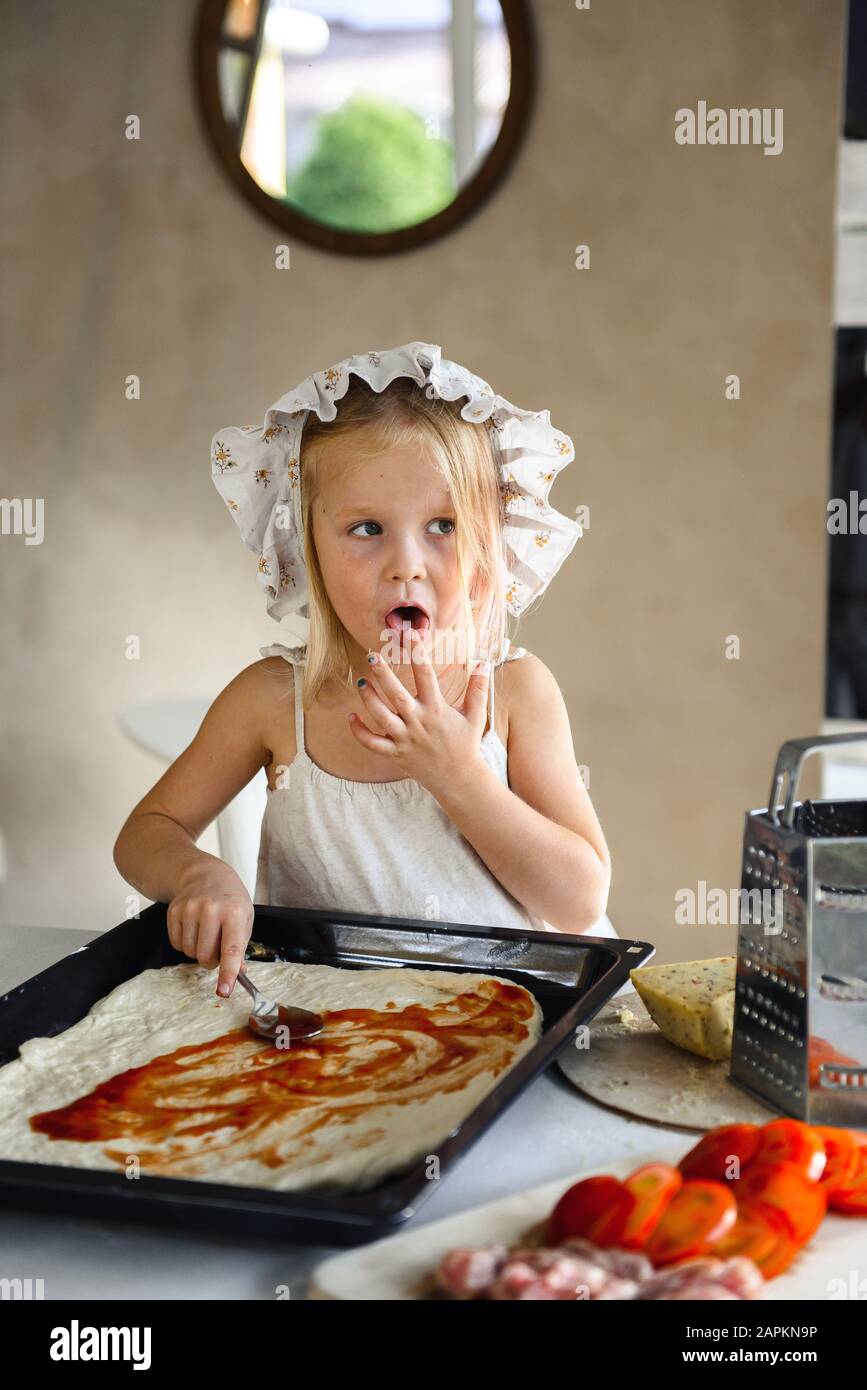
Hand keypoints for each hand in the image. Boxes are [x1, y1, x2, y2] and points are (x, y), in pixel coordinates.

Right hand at [166, 860, 253, 997]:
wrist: (204, 874)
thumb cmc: (229, 899)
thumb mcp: (244, 918)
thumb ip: (241, 947)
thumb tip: (239, 973)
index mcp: (235, 912)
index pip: (231, 949)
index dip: (227, 973)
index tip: (224, 991)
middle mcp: (211, 909)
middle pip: (206, 957)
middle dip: (212, 960)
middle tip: (218, 947)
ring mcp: (189, 909)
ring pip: (190, 953)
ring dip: (199, 951)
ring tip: (206, 933)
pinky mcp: (173, 912)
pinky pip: (177, 944)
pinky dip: (186, 943)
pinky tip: (194, 928)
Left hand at [348, 631, 490, 797]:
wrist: (458, 779)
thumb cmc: (466, 744)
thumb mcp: (476, 716)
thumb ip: (478, 689)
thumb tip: (483, 663)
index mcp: (437, 710)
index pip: (426, 675)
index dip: (417, 653)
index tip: (409, 634)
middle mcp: (418, 722)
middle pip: (397, 695)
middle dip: (383, 674)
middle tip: (371, 655)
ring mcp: (405, 739)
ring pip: (381, 717)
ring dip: (369, 699)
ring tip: (361, 681)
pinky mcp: (395, 753)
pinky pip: (372, 743)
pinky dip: (359, 731)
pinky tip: (351, 716)